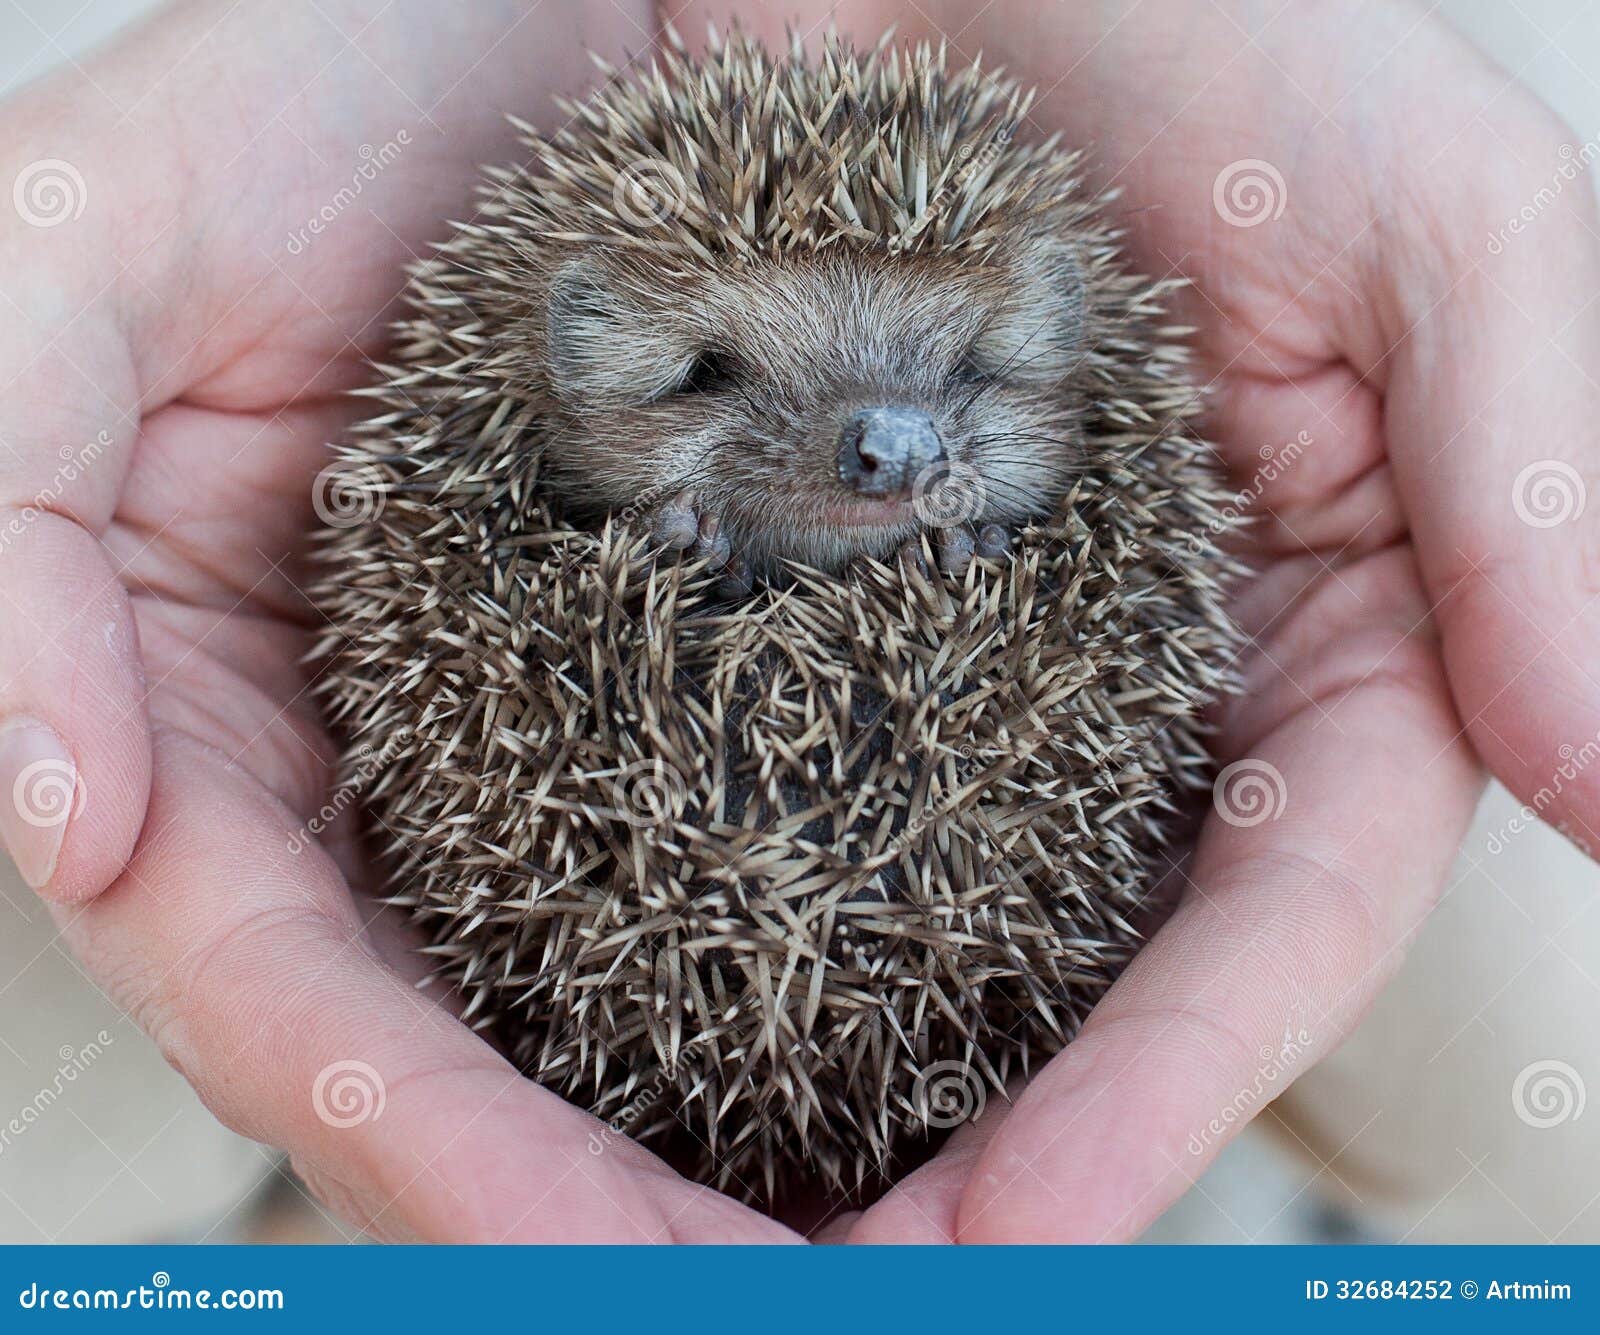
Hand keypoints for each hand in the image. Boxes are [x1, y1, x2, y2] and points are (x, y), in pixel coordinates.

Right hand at [0, 0, 800, 1242]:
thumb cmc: (307, 74)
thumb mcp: (85, 247)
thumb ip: (2, 506)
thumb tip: (53, 807)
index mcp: (212, 724)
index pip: (298, 1003)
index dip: (420, 1146)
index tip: (589, 1258)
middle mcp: (383, 766)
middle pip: (474, 1059)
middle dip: (600, 1214)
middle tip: (786, 1289)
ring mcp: (545, 734)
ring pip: (620, 1013)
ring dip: (726, 1156)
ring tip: (891, 1246)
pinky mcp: (701, 672)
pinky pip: (765, 866)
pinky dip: (832, 990)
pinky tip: (932, 1072)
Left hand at [692, 0, 1595, 1241]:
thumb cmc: (1208, 21)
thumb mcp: (1428, 222)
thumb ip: (1547, 484)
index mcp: (1316, 644)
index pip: (1270, 925)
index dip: (1166, 1098)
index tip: (1025, 1238)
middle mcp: (1132, 686)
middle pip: (1071, 974)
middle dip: (972, 1152)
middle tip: (837, 1281)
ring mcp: (952, 654)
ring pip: (899, 920)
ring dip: (806, 1082)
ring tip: (695, 1220)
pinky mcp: (783, 594)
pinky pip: (725, 780)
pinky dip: (672, 905)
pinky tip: (600, 1012)